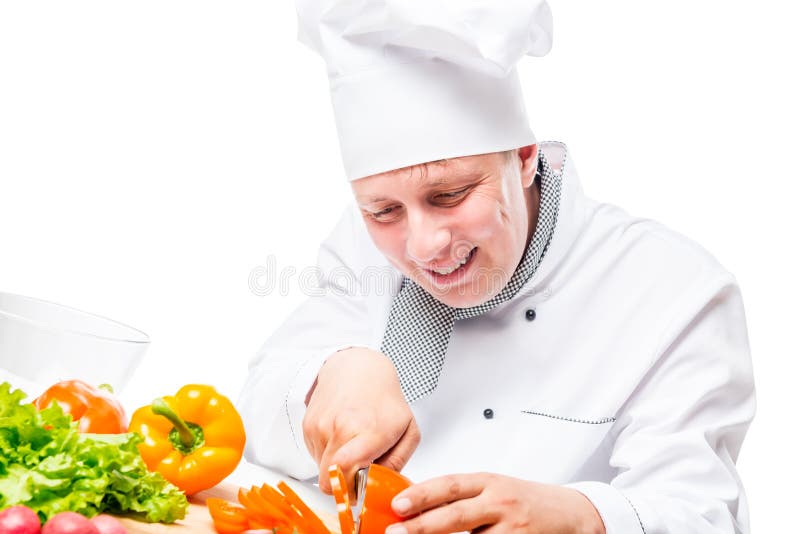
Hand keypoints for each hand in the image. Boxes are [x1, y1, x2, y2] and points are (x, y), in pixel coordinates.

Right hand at [302, 347, 419, 493]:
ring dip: (336, 466)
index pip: (344, 469)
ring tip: (351, 444)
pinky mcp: (308, 426)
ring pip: (322, 469)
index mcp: (367, 431)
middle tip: (357, 472)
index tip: (358, 490)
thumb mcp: (408, 431)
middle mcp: (339, 428)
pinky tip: (341, 435)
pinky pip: (315, 455)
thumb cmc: (385, 400)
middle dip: (343, 484)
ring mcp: (320, 427)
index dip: (348, 489)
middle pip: (329, 479)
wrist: (357, 369)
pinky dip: (328, 453)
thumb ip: (397, 463)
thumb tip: (378, 486)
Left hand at [388, 473, 604, 533]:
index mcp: (488, 482)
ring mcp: (512, 527)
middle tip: (396, 532)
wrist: (572, 513)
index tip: (398, 505)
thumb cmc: (526, 501)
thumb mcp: (493, 489)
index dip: (422, 494)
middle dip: (422, 526)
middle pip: (456, 515)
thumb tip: (419, 506)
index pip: (450, 485)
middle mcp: (499, 502)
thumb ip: (462, 497)